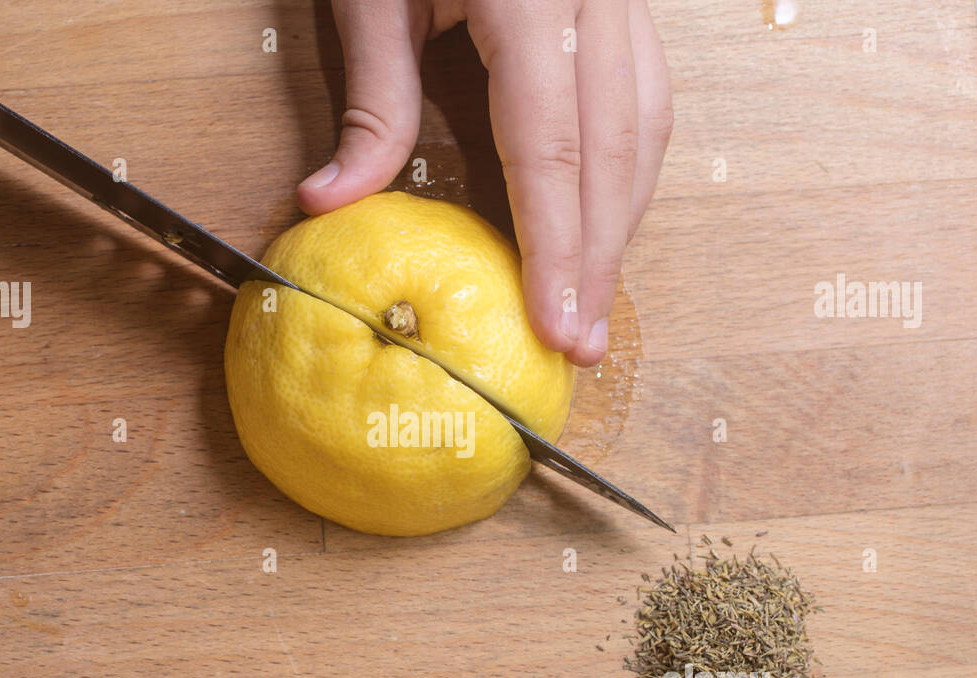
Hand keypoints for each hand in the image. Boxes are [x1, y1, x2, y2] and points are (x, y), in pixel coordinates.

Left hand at [297, 0, 671, 367]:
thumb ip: (372, 100)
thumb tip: (331, 203)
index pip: (551, 146)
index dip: (558, 245)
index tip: (555, 325)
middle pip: (612, 151)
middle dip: (599, 256)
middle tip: (582, 345)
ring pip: (644, 127)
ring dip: (623, 221)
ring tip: (594, 299)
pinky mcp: (622, 2)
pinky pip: (646, 96)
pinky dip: (628, 169)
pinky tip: (608, 217)